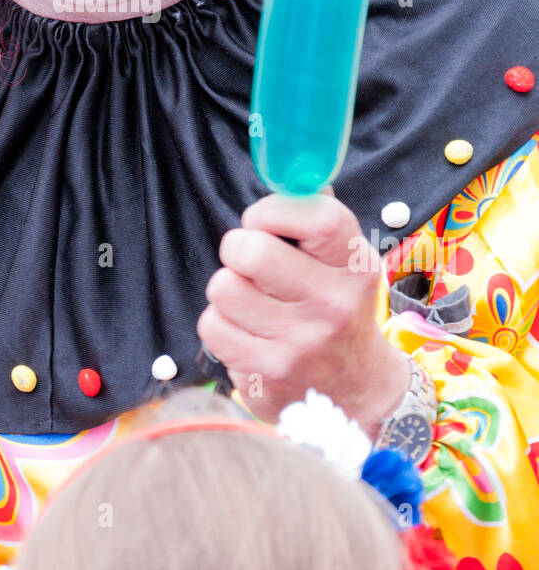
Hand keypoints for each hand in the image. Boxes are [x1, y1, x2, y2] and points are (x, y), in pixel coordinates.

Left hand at [198, 192, 409, 435]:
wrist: (357, 394)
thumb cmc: (339, 313)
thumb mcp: (346, 267)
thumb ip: (316, 222)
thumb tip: (289, 175)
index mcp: (355, 268)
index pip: (315, 216)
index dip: (272, 210)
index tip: (262, 221)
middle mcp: (332, 305)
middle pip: (250, 250)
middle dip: (238, 248)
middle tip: (248, 260)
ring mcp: (299, 343)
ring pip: (223, 286)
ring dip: (228, 289)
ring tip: (251, 301)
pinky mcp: (267, 374)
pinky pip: (212, 325)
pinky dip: (221, 324)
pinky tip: (247, 332)